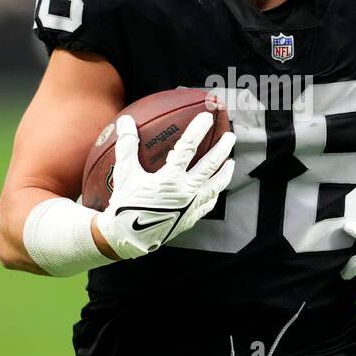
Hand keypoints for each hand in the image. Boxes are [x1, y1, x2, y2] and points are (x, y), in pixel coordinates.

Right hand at [95, 112, 235, 259]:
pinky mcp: (190, 218)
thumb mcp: (124, 173)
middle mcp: (185, 192)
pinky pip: (208, 204)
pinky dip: (214, 194)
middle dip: (222, 148)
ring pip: (215, 186)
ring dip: (225, 172)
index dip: (198, 130)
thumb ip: (127, 146)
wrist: (126, 238)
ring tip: (231, 162)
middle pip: (210, 166)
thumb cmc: (124, 204)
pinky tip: (216, 189)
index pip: (188, 148)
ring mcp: (190, 206)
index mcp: (169, 179)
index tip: (206, 117)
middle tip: (230, 135)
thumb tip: (125, 120)